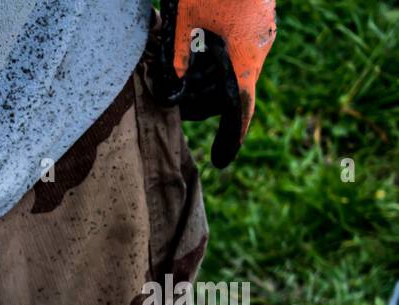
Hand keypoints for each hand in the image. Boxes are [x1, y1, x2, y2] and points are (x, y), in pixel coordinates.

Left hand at [157, 0, 276, 167]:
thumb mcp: (183, 20)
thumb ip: (174, 59)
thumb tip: (170, 95)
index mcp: (243, 59)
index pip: (239, 111)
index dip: (230, 139)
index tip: (220, 163)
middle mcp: (256, 51)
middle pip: (227, 93)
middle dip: (199, 101)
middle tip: (169, 97)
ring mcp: (259, 34)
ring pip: (228, 70)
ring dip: (202, 76)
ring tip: (171, 66)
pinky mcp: (255, 19)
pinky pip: (232, 49)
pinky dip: (211, 56)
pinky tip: (190, 46)